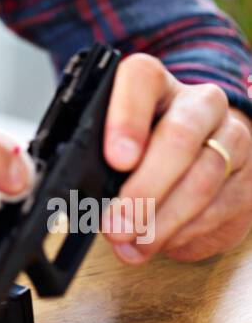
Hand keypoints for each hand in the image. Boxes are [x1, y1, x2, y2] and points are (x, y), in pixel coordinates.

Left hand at [99, 52, 251, 263]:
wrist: (202, 150)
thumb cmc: (144, 144)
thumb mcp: (115, 138)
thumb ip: (99, 155)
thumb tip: (87, 199)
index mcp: (157, 83)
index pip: (142, 79)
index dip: (127, 119)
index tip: (116, 160)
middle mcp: (201, 103)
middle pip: (179, 138)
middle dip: (144, 189)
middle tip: (117, 225)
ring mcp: (232, 139)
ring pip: (202, 180)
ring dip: (162, 222)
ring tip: (132, 243)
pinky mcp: (248, 179)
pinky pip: (219, 209)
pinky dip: (183, 233)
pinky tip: (158, 243)